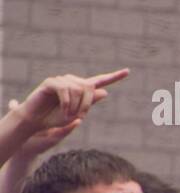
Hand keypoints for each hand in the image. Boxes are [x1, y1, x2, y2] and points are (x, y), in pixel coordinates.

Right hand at [8, 69, 128, 138]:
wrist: (37, 121)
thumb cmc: (56, 118)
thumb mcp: (76, 113)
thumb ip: (89, 103)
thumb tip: (105, 92)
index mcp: (81, 89)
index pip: (100, 80)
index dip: (114, 77)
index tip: (128, 71)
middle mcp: (72, 81)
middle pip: (89, 87)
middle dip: (87, 104)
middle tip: (80, 116)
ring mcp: (61, 80)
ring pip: (78, 89)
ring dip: (76, 106)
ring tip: (67, 114)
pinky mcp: (50, 82)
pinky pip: (65, 89)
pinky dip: (67, 102)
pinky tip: (64, 110)